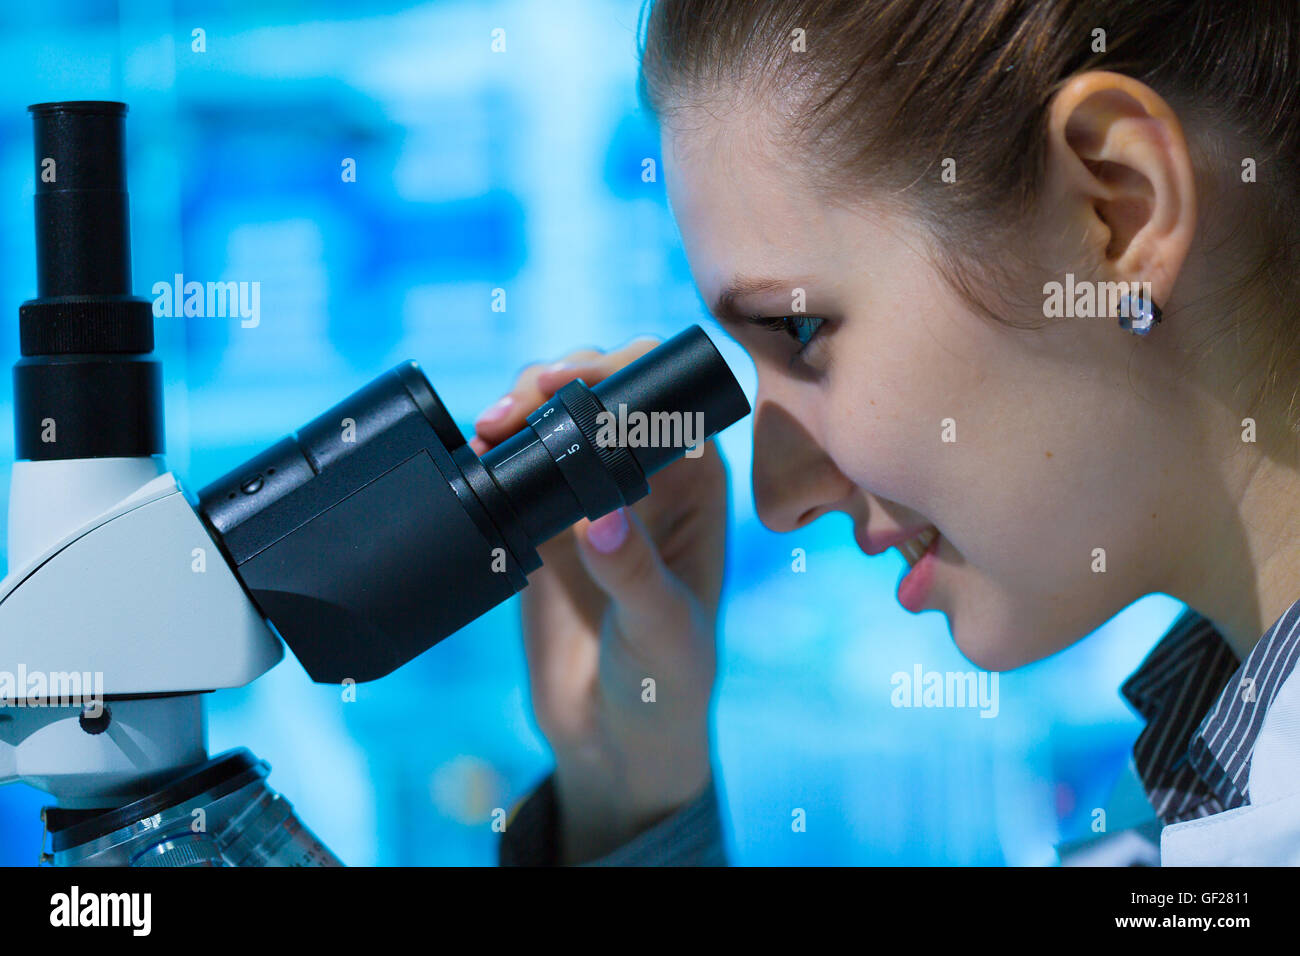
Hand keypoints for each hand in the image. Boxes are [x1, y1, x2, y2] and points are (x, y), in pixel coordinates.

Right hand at [471, 338, 727, 863]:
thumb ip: (634, 572)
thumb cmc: (669, 683)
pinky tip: (476, 459)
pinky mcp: (541, 526)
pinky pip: (514, 468)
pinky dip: (492, 454)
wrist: (615, 738)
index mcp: (695, 485)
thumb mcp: (662, 628)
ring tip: (490, 430)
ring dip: (518, 410)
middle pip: (602, 394)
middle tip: (516, 407)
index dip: (621, 373)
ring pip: (552, 421)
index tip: (571, 382)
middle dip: (558, 380)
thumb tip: (600, 514)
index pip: (666, 400)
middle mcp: (644, 479)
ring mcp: (588, 499)